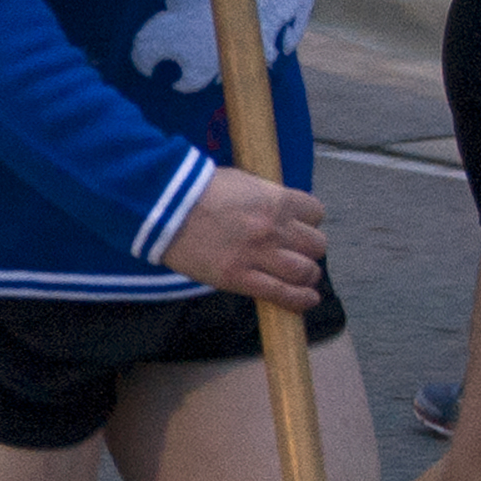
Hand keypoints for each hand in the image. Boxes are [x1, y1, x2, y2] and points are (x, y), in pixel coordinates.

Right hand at [159, 165, 328, 310]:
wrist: (163, 206)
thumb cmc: (197, 189)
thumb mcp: (240, 181)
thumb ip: (264, 197)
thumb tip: (278, 209)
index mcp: (275, 199)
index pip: (316, 212)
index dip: (309, 220)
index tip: (300, 225)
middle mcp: (274, 228)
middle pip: (317, 244)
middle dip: (309, 248)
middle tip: (297, 251)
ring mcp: (259, 255)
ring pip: (306, 271)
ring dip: (306, 274)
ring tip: (299, 276)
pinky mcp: (240, 278)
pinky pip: (282, 294)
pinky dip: (299, 299)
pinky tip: (307, 300)